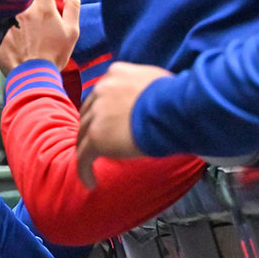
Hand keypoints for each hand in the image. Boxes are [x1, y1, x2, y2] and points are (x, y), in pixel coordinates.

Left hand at [0, 0, 79, 73]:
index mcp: (44, 8)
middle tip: (31, 7)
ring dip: (13, 6)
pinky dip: (1, 21)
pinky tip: (8, 31)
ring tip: (19, 22)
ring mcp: (9, 20)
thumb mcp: (72, 31)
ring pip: (8, 3)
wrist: (33, 78)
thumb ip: (73, 4)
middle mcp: (24, 10)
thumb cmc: (54, 56)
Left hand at [76, 63, 171, 187]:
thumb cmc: (175, 97)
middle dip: (91, 128)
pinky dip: (85, 172)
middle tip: (98, 144)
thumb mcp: (156, 81)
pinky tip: (91, 183)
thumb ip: (142, 88)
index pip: (101, 93)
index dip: (101, 110)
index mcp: (115, 73)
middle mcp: (101, 90)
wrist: (175, 108)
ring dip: (87, 150)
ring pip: (83, 135)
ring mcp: (96, 114)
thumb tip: (149, 99)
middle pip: (88, 113)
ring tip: (92, 166)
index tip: (106, 122)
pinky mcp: (96, 138)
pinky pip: (83, 158)